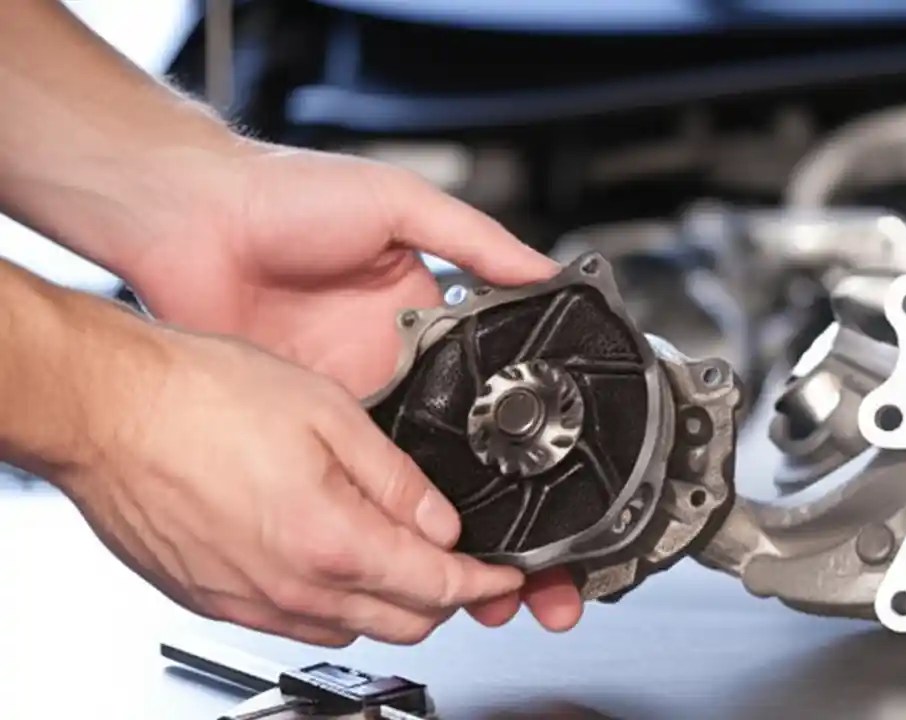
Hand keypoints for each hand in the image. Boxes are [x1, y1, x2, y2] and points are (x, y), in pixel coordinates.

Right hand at [54, 309, 523, 646]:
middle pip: (402, 623)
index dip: (485, 584)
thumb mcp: (329, 413)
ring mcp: (249, 603)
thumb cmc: (198, 398)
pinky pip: (297, 624)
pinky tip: (333, 559)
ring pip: (350, 629)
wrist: (105, 408)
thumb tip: (442, 521)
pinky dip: (334, 604)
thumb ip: (396, 478)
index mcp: (331, 540)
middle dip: (446, 598)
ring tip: (401, 555)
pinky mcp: (214, 601)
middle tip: (462, 564)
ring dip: (390, 603)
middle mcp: (291, 589)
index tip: (504, 577)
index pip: (437, 588)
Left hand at [121, 142, 582, 631]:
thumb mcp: (401, 203)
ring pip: (394, 441)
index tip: (533, 423)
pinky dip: (357, 470)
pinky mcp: (296, 405)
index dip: (502, 390)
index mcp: (417, 304)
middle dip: (466, 445)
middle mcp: (383, 349)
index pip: (476, 358)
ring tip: (450, 496)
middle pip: (440, 411)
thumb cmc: (286, 193)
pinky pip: (338, 448)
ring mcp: (340, 380)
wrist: (188, 216)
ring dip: (415, 467)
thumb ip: (477, 239)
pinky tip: (385, 487)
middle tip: (500, 485)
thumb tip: (547, 267)